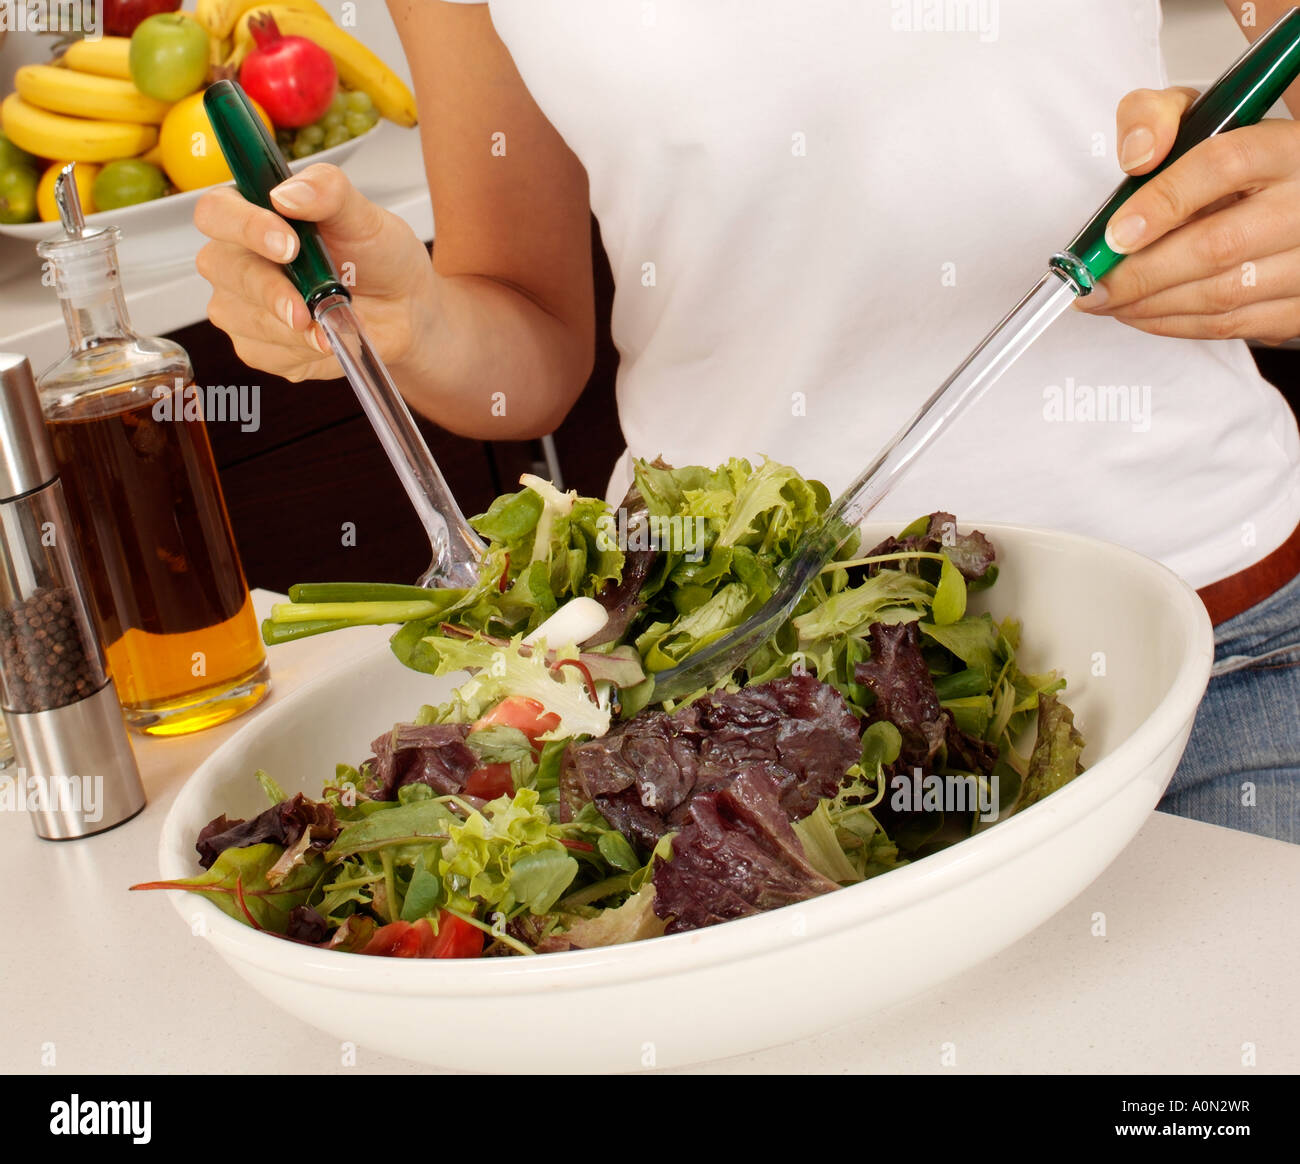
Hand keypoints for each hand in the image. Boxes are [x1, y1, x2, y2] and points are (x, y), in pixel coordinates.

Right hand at [194, 163, 434, 380]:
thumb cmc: (376, 256)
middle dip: (268, 289)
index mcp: (250, 213)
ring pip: (242, 317)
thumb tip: (287, 194)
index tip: (288, 245)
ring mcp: (239, 304)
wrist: (401, 308)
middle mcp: (234, 258)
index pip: (216, 212)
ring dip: (294, 326)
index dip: (245, 227)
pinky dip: (302, 349)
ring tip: (333, 321)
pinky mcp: (256, 346)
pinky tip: (326, 338)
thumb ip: (329, 191)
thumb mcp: (364, 216)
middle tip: (307, 306)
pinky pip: (264, 352)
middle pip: (219, 267)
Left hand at [1074, 86, 1299, 344]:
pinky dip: (1176, 324)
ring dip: (1149, 305)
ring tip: (1107, 301)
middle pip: (1219, 245)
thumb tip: (1137, 154)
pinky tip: (1141, 313)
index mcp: (1285, 147)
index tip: (1113, 235)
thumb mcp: (1199, 119)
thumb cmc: (1237, 162)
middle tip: (1092, 285)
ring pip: (1223, 293)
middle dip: (1140, 273)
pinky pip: (1234, 325)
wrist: (1289, 197)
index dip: (1161, 203)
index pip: (1224, 165)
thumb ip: (1156, 117)